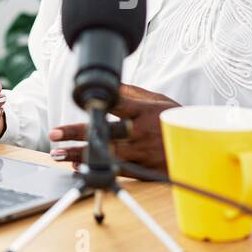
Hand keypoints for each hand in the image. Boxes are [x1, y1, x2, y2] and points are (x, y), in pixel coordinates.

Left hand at [47, 84, 178, 177]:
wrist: (197, 148)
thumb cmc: (176, 121)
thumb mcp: (158, 100)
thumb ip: (133, 93)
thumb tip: (112, 83)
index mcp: (142, 111)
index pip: (114, 103)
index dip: (93, 102)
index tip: (76, 101)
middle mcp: (139, 131)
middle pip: (103, 131)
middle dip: (76, 133)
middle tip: (55, 133)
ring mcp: (139, 151)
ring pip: (104, 153)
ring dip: (79, 154)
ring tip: (59, 154)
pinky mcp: (142, 169)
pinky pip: (113, 168)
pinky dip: (95, 167)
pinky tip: (78, 166)